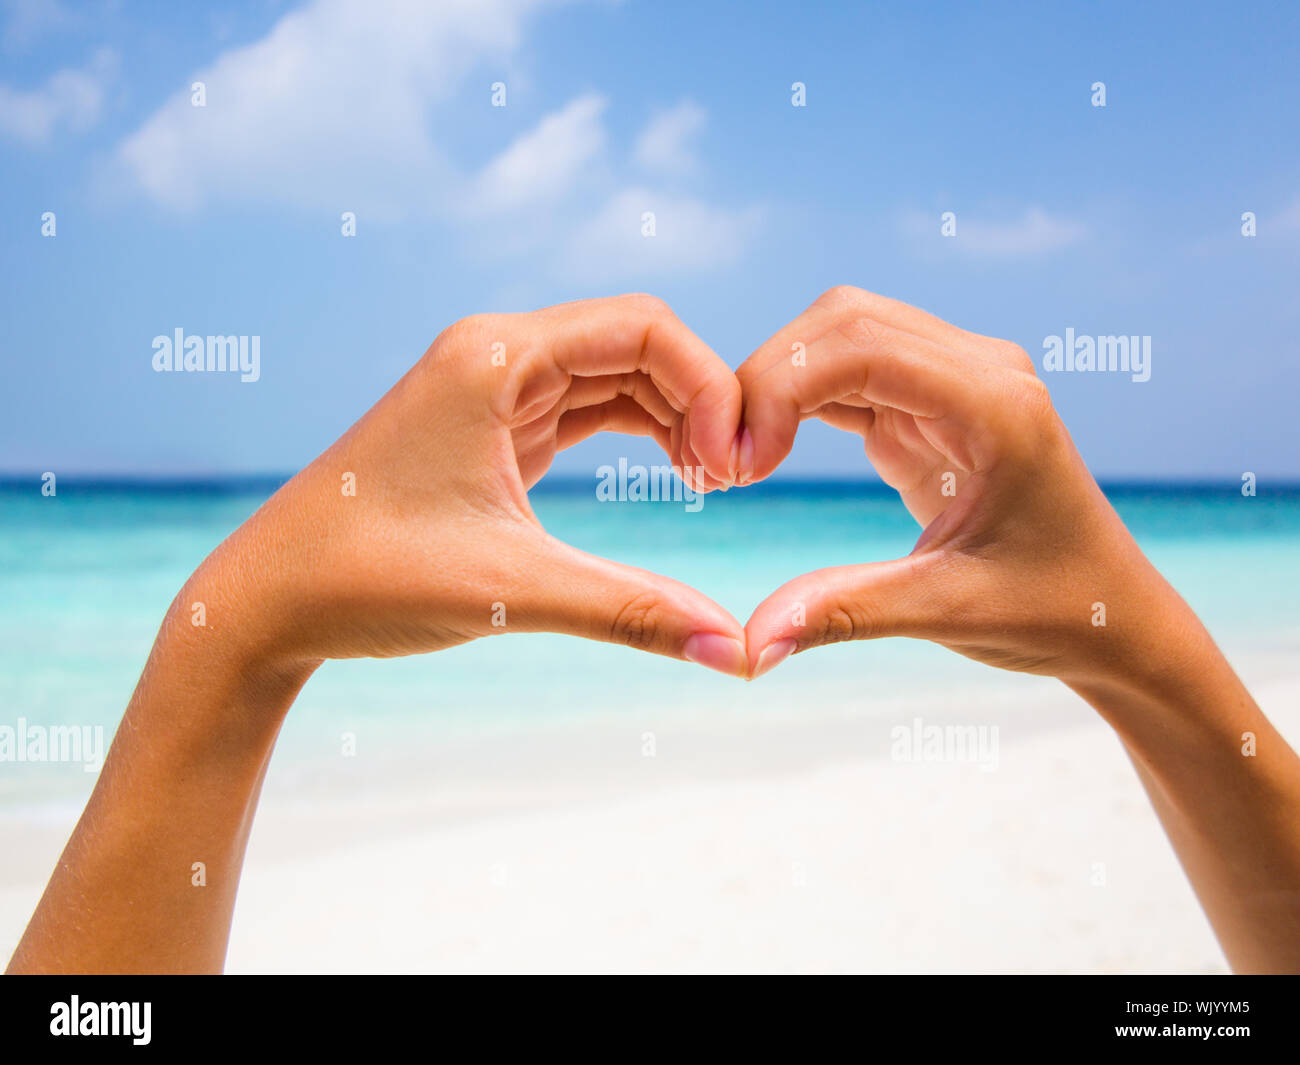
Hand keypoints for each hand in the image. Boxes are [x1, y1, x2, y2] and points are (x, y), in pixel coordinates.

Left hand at [193, 294, 748, 675]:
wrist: (269, 602)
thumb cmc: (366, 580)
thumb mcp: (512, 590)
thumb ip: (632, 613)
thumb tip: (737, 654)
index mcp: (493, 358)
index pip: (644, 327)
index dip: (710, 386)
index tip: (732, 469)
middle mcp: (494, 354)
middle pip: (638, 342)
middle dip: (701, 400)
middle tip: (736, 480)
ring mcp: (490, 388)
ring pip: (616, 374)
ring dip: (673, 418)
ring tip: (711, 484)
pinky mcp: (490, 427)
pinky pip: (587, 408)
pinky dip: (639, 434)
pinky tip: (672, 479)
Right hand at [738, 286, 1182, 683]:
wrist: (1113, 618)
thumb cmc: (1056, 611)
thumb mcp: (951, 613)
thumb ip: (847, 612)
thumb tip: (751, 644)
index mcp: (997, 403)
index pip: (862, 345)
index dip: (779, 387)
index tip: (737, 466)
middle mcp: (979, 371)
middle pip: (842, 321)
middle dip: (766, 378)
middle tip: (719, 463)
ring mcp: (955, 382)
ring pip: (840, 337)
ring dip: (776, 385)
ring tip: (735, 461)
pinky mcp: (931, 409)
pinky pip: (848, 377)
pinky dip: (796, 404)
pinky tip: (765, 454)